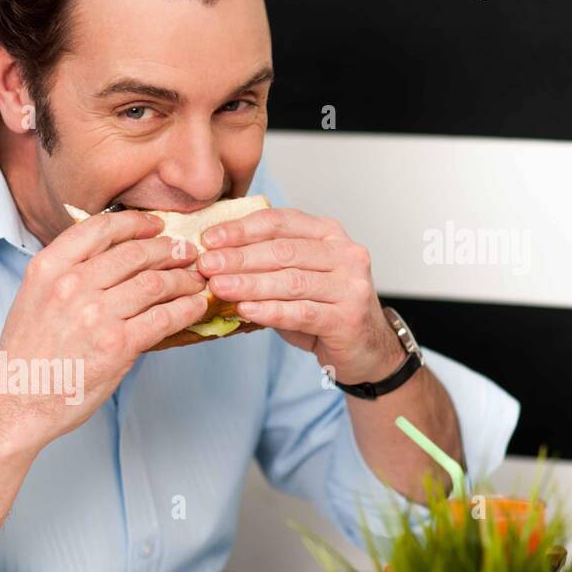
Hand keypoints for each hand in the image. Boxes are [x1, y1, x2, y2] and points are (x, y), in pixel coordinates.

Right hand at [0, 209, 208, 452]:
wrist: (17, 401)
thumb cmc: (27, 354)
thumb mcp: (34, 296)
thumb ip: (67, 272)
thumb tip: (112, 257)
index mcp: (49, 268)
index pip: (101, 228)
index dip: (136, 222)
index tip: (156, 226)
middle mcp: (72, 285)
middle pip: (134, 253)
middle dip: (168, 250)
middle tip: (186, 253)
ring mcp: (96, 315)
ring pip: (155, 283)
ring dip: (182, 279)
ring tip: (195, 280)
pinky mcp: (118, 345)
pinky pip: (163, 318)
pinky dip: (186, 309)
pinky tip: (195, 306)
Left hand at [197, 207, 402, 382]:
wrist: (365, 348)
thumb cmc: (324, 310)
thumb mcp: (296, 279)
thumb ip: (266, 266)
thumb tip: (214, 261)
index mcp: (329, 234)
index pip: (281, 222)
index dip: (242, 229)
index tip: (209, 239)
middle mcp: (345, 254)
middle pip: (283, 251)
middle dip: (239, 257)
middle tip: (206, 265)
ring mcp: (350, 286)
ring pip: (290, 281)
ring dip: (249, 284)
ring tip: (218, 287)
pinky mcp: (348, 318)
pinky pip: (301, 312)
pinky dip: (270, 311)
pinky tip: (245, 311)